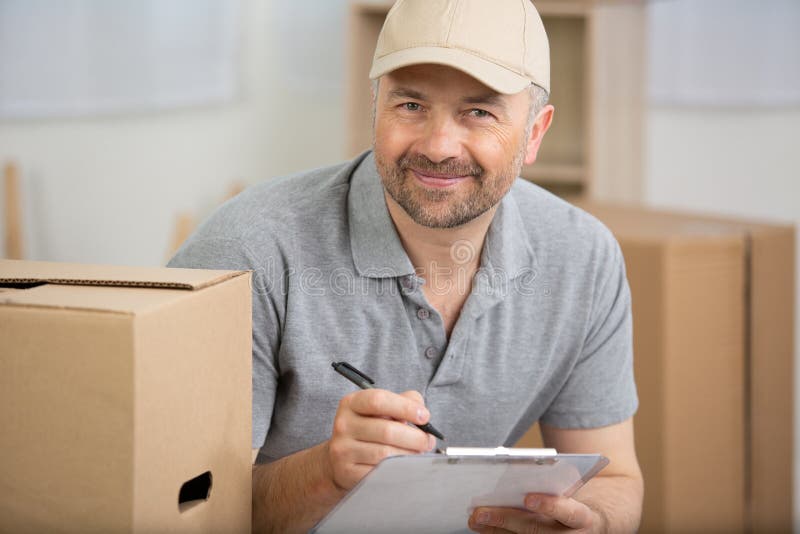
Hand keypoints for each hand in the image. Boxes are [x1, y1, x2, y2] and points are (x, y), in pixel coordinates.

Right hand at [325, 389, 435, 489]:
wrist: (340, 460)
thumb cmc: (369, 430)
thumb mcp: (381, 410)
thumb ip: (404, 401)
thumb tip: (422, 413)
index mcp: (351, 403)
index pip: (378, 400)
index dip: (406, 407)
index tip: (425, 416)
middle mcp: (344, 424)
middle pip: (387, 430)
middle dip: (415, 437)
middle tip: (428, 440)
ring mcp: (343, 449)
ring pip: (385, 454)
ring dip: (409, 454)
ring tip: (418, 453)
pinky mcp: (348, 472)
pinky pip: (380, 472)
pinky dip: (398, 469)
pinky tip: (404, 465)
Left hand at [468, 493, 603, 532]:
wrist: (586, 528)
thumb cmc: (571, 502)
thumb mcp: (570, 491)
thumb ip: (551, 483)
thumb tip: (515, 472)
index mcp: (581, 518)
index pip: (568, 512)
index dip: (549, 505)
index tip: (527, 497)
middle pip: (536, 529)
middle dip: (505, 519)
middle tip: (479, 512)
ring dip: (495, 530)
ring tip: (474, 519)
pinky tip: (482, 527)